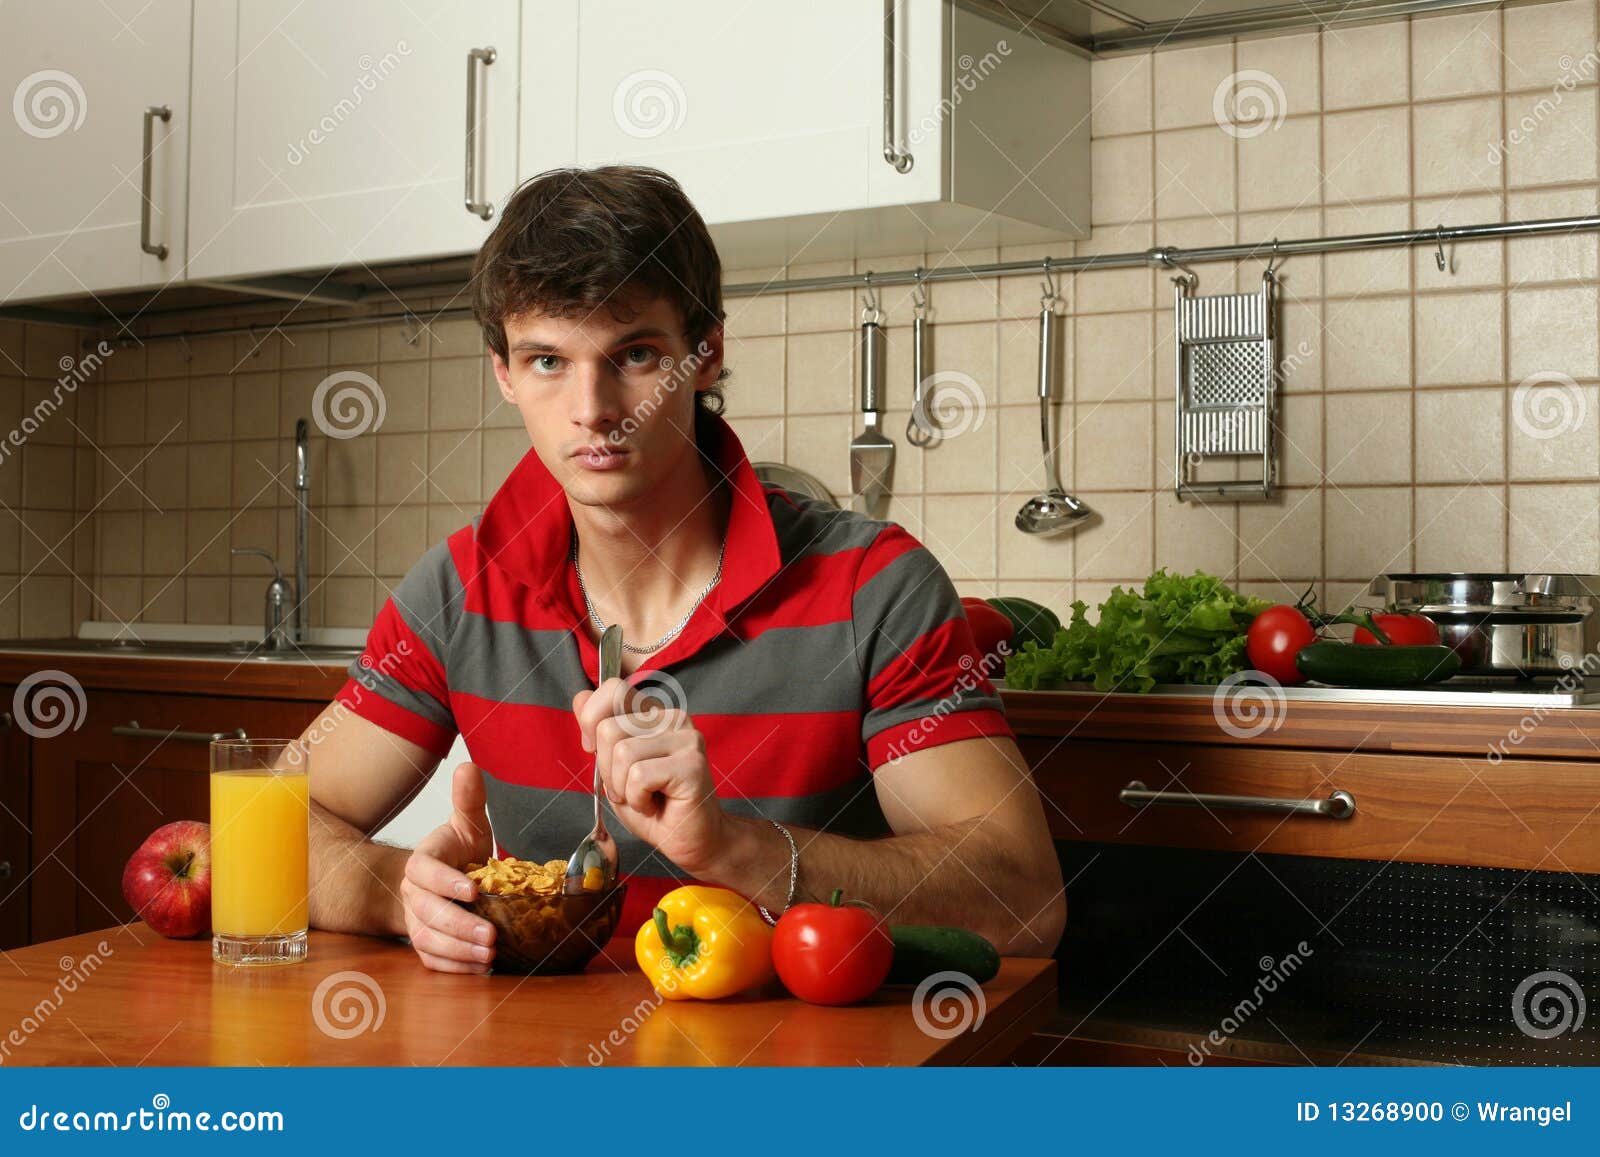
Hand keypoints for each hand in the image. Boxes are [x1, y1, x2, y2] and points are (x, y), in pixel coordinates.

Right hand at [401, 762, 496, 972]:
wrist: (441, 882)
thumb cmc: (458, 852)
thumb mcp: (467, 824)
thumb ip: (468, 800)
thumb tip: (468, 766)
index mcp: (423, 861)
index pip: (425, 871)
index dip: (446, 883)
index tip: (474, 891)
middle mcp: (414, 894)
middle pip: (428, 913)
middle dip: (459, 926)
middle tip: (491, 935)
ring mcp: (417, 920)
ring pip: (428, 940)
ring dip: (458, 951)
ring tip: (490, 954)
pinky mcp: (425, 943)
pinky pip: (433, 960)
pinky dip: (455, 967)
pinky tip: (481, 967)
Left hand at [572, 679, 729, 876]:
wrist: (692, 842)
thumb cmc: (655, 807)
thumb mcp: (613, 767)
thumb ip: (598, 732)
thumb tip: (579, 697)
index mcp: (654, 714)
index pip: (613, 689)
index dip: (591, 721)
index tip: (597, 752)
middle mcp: (673, 718)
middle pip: (608, 728)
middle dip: (607, 769)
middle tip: (630, 788)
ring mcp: (686, 738)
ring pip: (622, 752)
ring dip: (623, 787)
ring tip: (645, 797)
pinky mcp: (691, 763)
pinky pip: (639, 776)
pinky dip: (637, 800)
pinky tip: (656, 805)